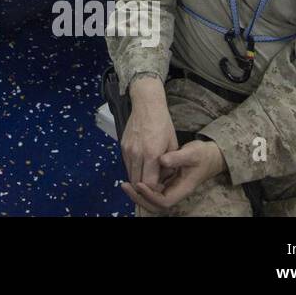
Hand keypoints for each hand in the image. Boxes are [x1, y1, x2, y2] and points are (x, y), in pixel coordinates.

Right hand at [119, 78, 178, 200]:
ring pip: (129, 174)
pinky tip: (141, 164)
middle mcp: (137, 154)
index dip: (154, 189)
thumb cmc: (163, 123)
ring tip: (148, 174)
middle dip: (145, 187)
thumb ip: (169, 163)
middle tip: (153, 183)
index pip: (149, 184)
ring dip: (138, 178)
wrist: (146, 105)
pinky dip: (133, 168)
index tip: (160, 186)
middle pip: (136, 182)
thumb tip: (165, 177)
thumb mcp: (172, 144)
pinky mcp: (122, 146)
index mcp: (152, 154)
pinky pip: (126, 164)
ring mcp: (128, 150)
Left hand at [122, 140, 226, 214]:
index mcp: (182, 189)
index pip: (164, 201)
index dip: (150, 196)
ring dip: (138, 193)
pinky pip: (152, 189)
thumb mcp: (192, 153)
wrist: (210, 156)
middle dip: (140, 198)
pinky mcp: (166, 182)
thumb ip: (177, 157)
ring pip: (152, 198)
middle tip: (125, 185)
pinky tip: (133, 176)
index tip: (139, 184)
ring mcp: (170, 188)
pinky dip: (142, 186)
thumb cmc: (202, 155)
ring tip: (125, 183)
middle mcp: (175, 192)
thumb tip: (161, 160)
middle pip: (155, 204)